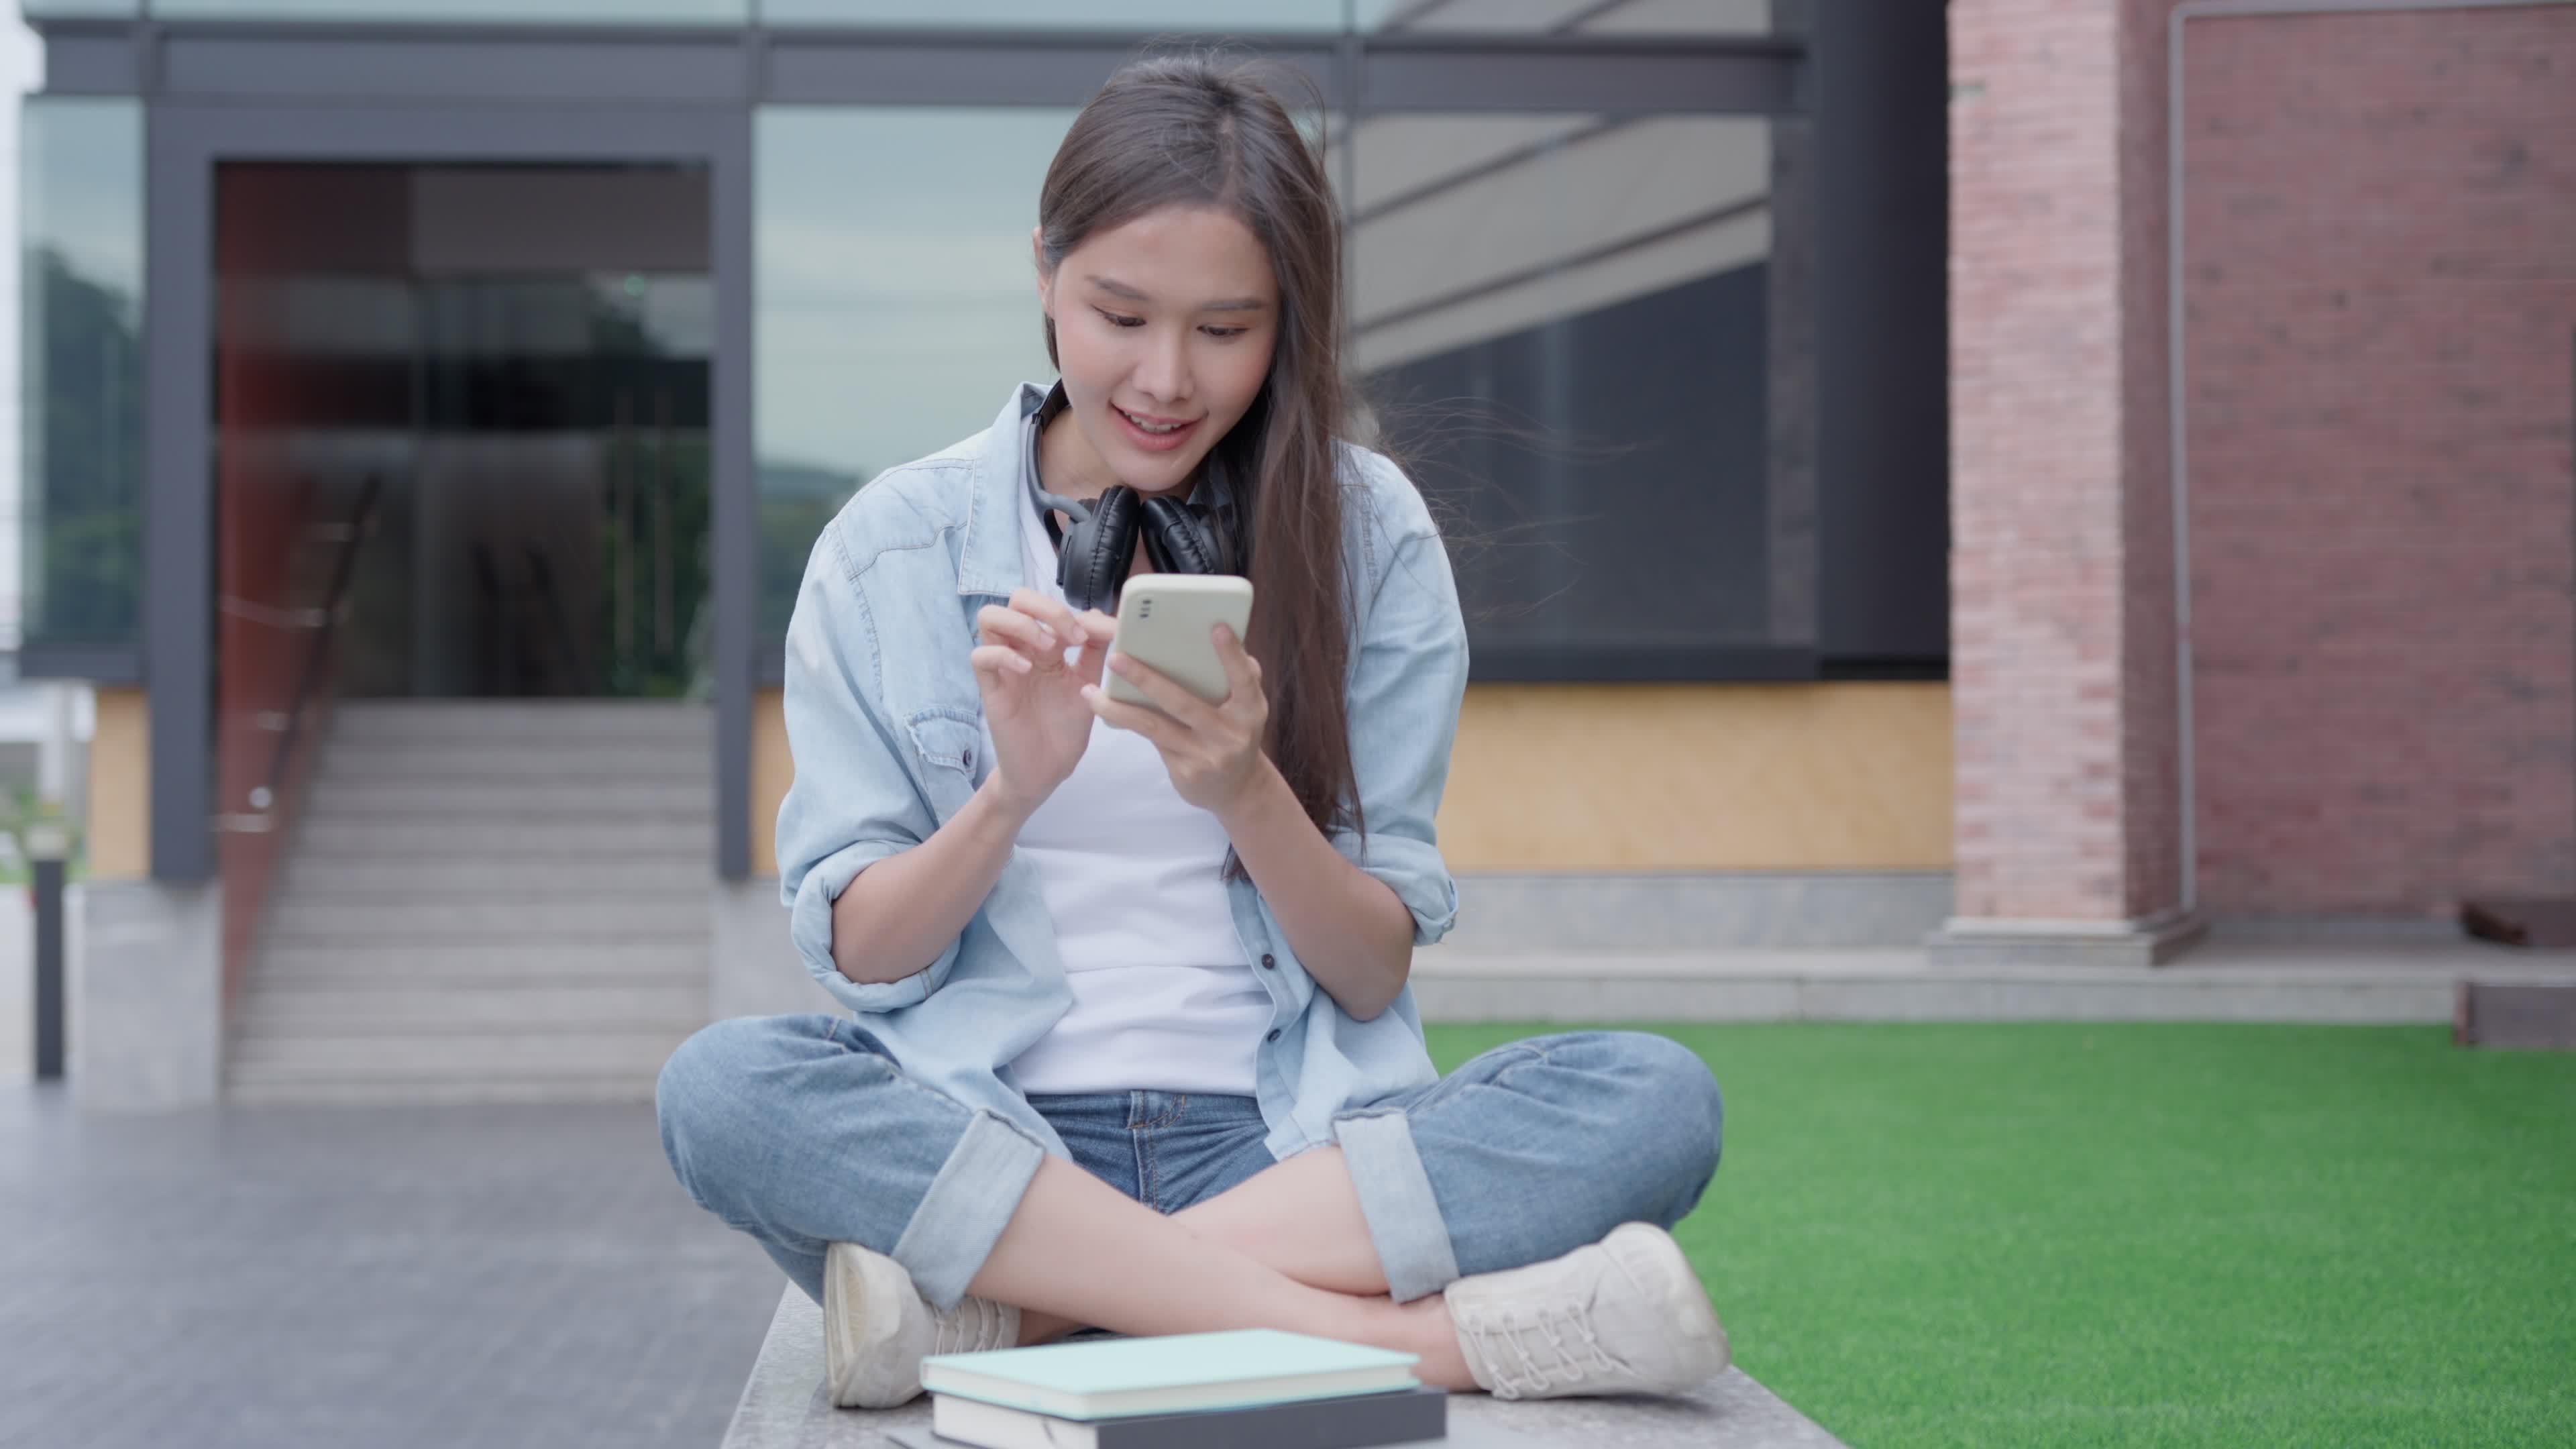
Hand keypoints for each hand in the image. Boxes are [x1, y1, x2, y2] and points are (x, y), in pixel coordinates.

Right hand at [971, 589, 1115, 811]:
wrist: (1046, 773)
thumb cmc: (1063, 730)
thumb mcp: (1088, 686)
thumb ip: (1094, 653)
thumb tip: (1103, 616)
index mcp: (1046, 647)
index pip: (1050, 607)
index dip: (1076, 612)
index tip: (1104, 633)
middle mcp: (1022, 650)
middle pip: (1016, 600)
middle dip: (1045, 607)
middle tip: (1072, 635)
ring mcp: (1004, 668)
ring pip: (989, 618)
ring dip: (1021, 623)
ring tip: (1047, 647)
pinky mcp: (991, 690)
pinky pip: (981, 657)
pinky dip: (1003, 654)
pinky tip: (1027, 668)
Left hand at [1083, 623, 1272, 816]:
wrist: (1237, 790)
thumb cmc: (1235, 733)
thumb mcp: (1246, 708)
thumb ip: (1239, 679)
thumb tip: (1229, 638)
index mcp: (1250, 711)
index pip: (1244, 680)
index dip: (1231, 655)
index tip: (1217, 627)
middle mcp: (1231, 735)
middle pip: (1183, 703)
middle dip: (1146, 679)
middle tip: (1116, 657)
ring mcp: (1206, 756)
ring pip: (1156, 726)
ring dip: (1120, 708)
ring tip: (1091, 693)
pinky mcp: (1186, 772)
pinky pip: (1152, 740)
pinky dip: (1128, 722)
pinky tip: (1104, 709)